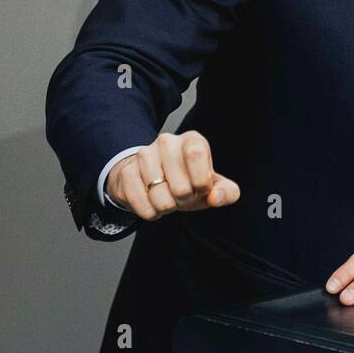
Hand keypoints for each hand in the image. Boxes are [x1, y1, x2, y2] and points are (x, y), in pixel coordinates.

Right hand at [105, 131, 240, 220]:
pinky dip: (151, 212)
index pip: (196, 155)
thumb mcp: (210, 186)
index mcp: (192, 140)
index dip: (201, 181)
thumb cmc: (187, 182)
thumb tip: (215, 197)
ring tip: (166, 196)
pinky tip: (152, 201)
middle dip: (184, 200)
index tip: (200, 187)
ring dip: (166, 206)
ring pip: (161, 199)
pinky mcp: (127, 172)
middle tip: (181, 194)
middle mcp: (166, 141)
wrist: (152, 182)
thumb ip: (227, 192)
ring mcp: (144, 155)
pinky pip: (143, 206)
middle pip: (181, 186)